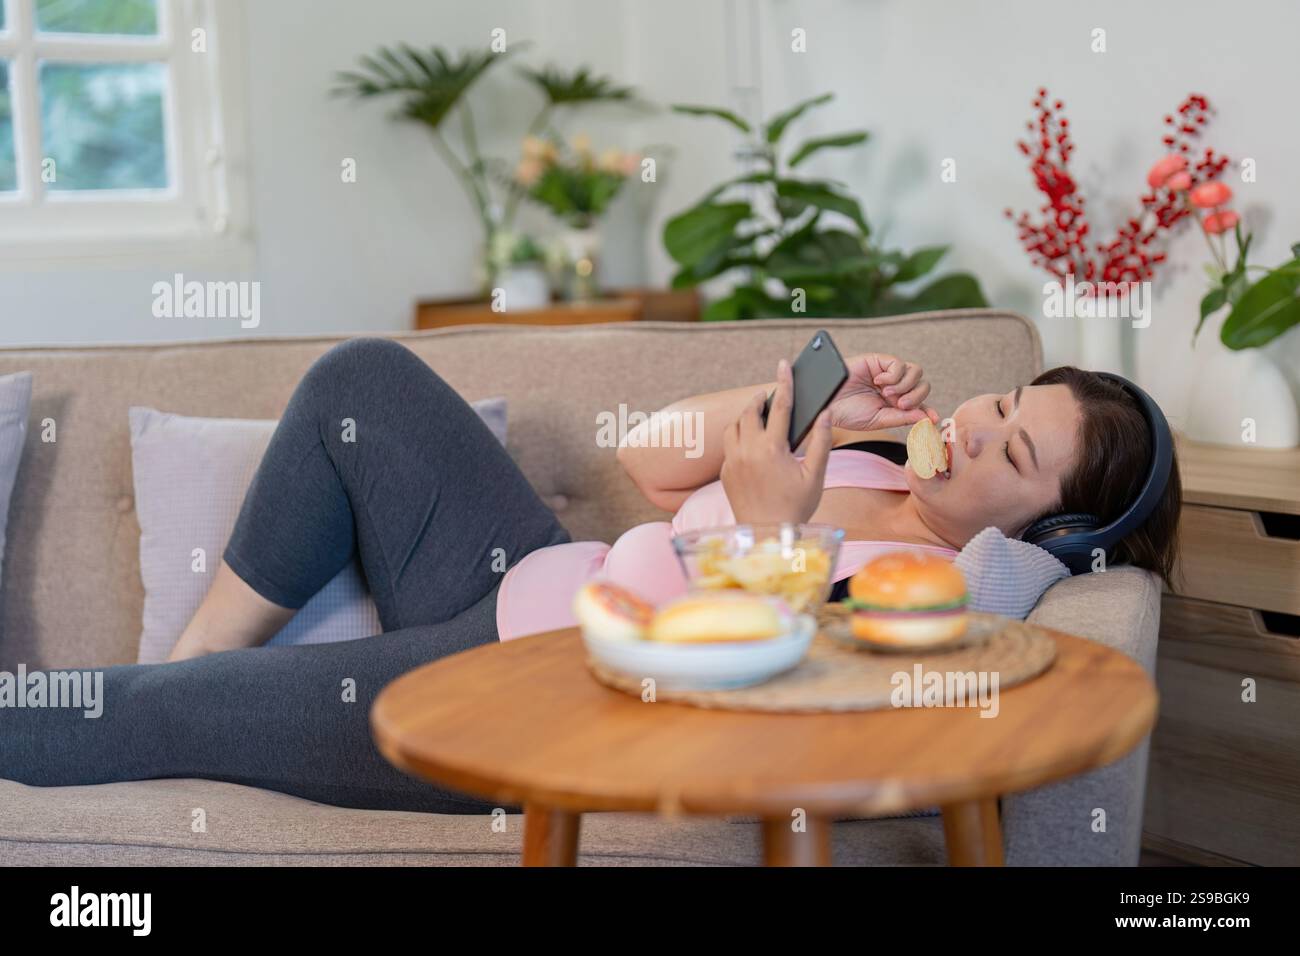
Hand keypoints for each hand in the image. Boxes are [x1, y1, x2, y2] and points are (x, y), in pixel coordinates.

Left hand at [721, 359, 832, 524]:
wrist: (766, 534)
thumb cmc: (795, 506)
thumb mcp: (815, 475)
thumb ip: (821, 442)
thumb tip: (825, 413)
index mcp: (772, 449)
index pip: (781, 407)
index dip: (784, 383)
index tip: (784, 364)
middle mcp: (747, 451)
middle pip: (750, 412)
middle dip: (760, 401)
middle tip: (768, 396)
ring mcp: (732, 462)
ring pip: (734, 427)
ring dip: (745, 418)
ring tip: (758, 418)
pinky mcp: (725, 473)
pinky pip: (729, 447)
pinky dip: (739, 439)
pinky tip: (751, 446)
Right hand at [829, 353, 939, 430]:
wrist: (828, 402)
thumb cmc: (849, 413)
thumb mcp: (879, 420)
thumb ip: (902, 418)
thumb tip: (925, 418)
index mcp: (895, 404)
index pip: (920, 404)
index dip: (928, 410)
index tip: (934, 418)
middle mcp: (895, 387)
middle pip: (923, 386)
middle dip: (915, 397)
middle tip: (899, 405)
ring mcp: (889, 373)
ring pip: (916, 372)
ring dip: (905, 386)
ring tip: (887, 394)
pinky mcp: (880, 361)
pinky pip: (900, 365)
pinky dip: (894, 375)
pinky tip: (878, 381)